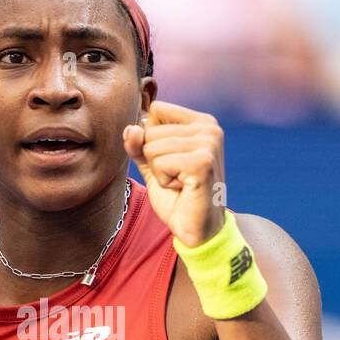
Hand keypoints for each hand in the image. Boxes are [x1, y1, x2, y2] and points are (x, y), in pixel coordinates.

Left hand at [123, 100, 226, 247]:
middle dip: (155, 160)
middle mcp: (210, 127)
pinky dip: (164, 181)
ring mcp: (209, 144)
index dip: (151, 138)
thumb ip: (139, 144)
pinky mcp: (203, 162)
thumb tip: (130, 129)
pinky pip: (160, 163)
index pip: (157, 110)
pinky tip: (182, 189)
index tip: (171, 161)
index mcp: (201, 122)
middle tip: (177, 177)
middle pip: (150, 130)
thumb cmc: (177, 196)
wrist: (197, 230)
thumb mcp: (152, 165)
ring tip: (180, 183)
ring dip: (159, 172)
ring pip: (152, 148)